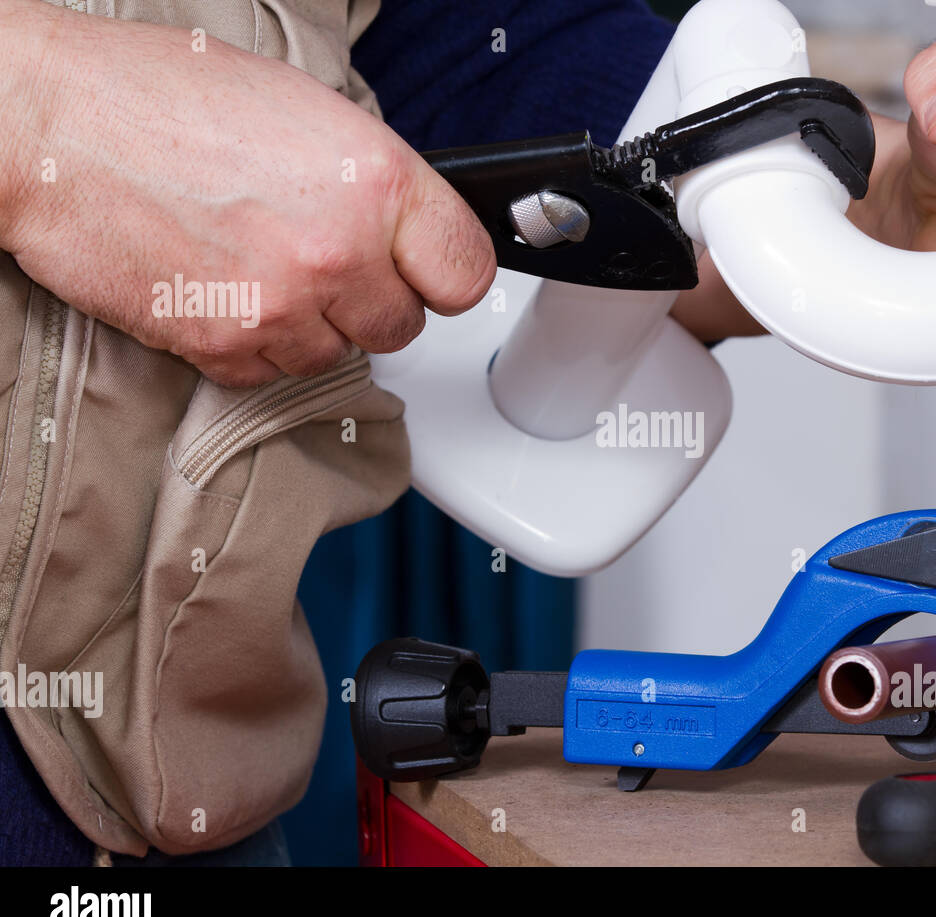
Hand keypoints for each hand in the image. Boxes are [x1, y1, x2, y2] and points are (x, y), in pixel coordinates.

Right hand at [0, 1, 493, 386]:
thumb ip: (370, 182)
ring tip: (259, 265)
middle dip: (370, 300)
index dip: (443, 274)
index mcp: (375, 181)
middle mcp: (339, 251)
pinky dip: (255, 344)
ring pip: (338, 355)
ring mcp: (282, 306)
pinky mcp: (225, 347)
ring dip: (311, 324)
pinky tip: (223, 288)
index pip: (465, 273)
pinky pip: (273, 374)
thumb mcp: (302, 113)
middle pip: (403, 325)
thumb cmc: (160, 99)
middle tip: (324, 262)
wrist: (47, 125)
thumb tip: (407, 229)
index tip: (426, 272)